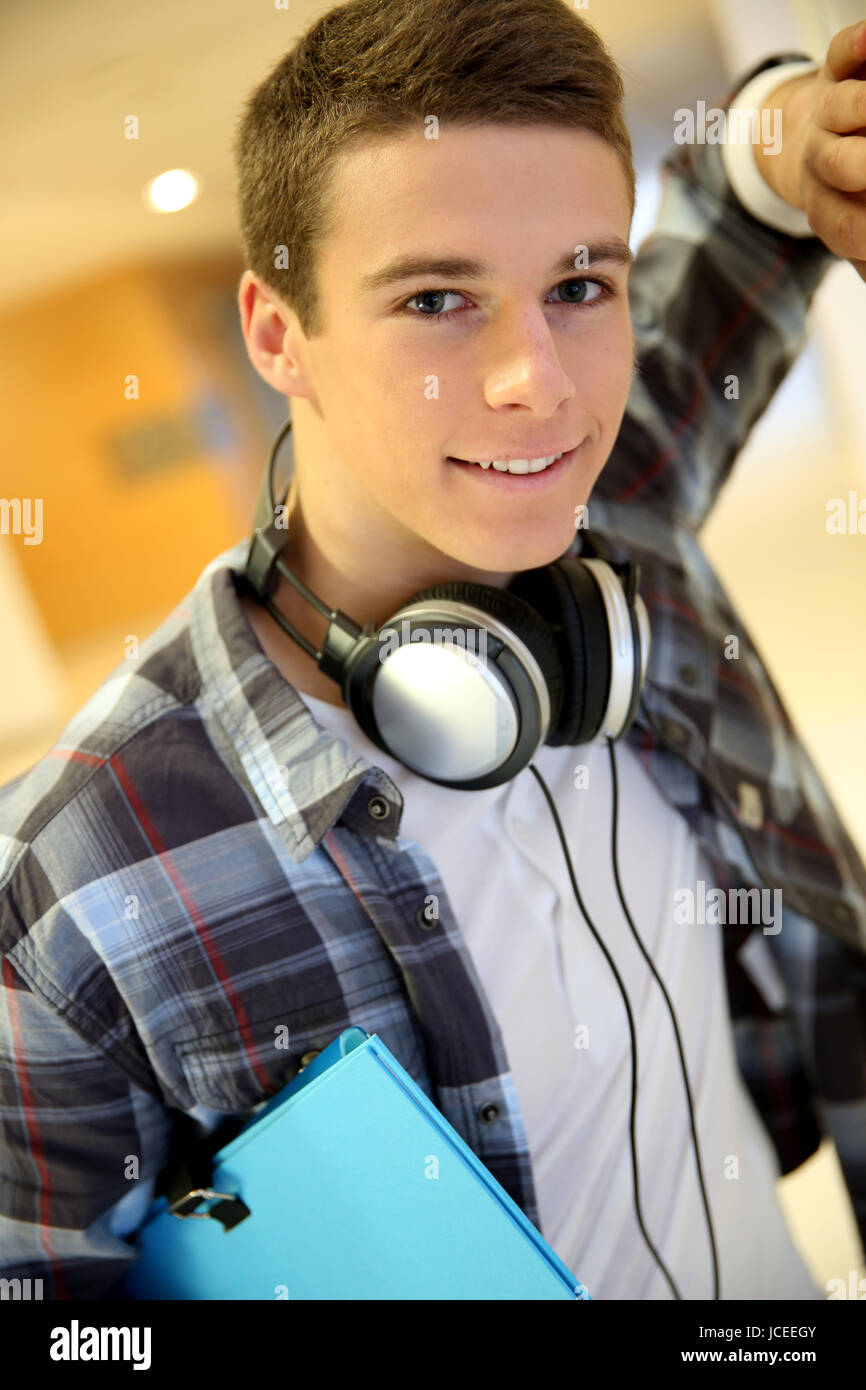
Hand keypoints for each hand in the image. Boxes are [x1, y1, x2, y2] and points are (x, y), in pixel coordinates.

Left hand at [762, 20, 865, 278]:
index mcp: (825, 206)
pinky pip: (843, 52)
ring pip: (842, 107)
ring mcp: (827, 112)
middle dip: (865, 165)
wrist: (802, 137)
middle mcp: (820, 158)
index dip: (864, 231)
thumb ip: (862, 256)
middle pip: (836, 163)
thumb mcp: (852, 230)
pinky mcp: (835, 69)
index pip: (844, 224)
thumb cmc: (848, 194)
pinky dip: (861, 42)